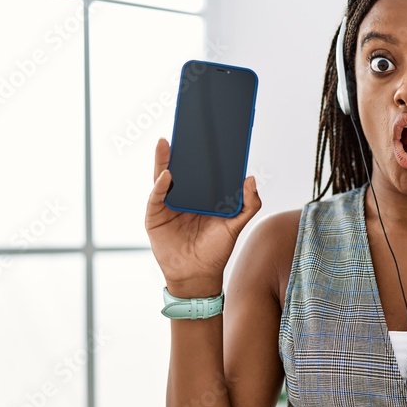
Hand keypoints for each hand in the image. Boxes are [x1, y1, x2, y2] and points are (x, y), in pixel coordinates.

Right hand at [145, 138, 261, 293]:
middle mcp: (183, 195)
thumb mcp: (235, 225)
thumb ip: (248, 205)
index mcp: (201, 195)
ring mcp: (166, 204)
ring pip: (163, 176)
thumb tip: (251, 179)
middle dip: (180, 150)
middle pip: (180, 168)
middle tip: (185, 130)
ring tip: (167, 143)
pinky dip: (160, 185)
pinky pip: (156, 197)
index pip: (200, 169)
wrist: (197, 275)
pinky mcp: (154, 215)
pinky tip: (167, 175)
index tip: (207, 134)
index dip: (202, 153)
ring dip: (163, 159)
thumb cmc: (215, 250)